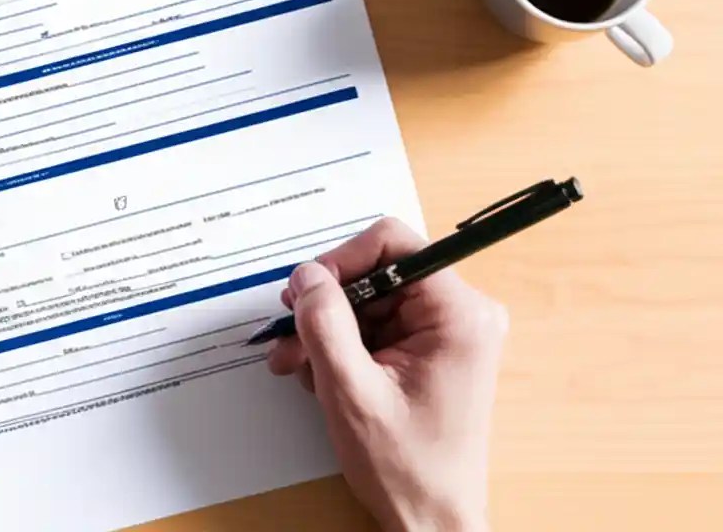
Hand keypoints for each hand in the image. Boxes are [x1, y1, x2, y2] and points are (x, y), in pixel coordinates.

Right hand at [268, 219, 506, 531]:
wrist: (431, 520)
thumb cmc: (407, 468)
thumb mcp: (351, 391)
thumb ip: (325, 324)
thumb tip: (306, 275)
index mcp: (459, 314)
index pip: (394, 243)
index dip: (341, 260)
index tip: (306, 292)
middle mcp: (460, 314)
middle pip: (375, 274)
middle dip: (325, 306)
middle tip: (287, 336)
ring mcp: (444, 334)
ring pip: (367, 303)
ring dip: (325, 331)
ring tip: (295, 365)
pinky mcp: (427, 352)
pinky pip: (373, 328)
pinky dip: (340, 348)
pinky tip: (321, 377)